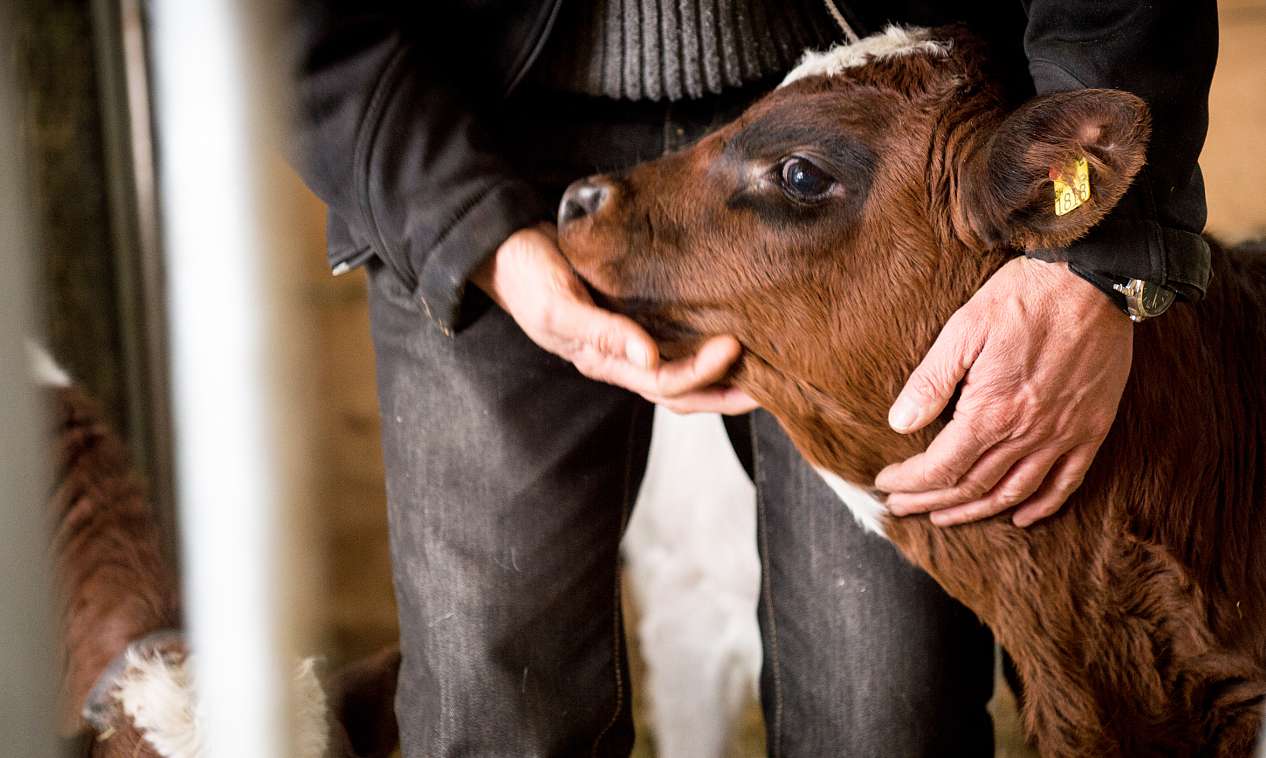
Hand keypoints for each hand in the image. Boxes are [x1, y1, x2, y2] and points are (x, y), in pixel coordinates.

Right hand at [471, 224, 757, 414]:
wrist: (505, 248)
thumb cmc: (527, 276)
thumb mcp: (558, 304)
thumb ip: (601, 332)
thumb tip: (648, 358)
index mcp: (603, 362)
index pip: (664, 382)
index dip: (702, 372)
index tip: (734, 345)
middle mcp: (621, 359)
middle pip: (682, 390)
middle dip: (726, 392)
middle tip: (774, 382)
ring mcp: (627, 341)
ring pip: (682, 371)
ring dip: (721, 376)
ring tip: (764, 370)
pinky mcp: (633, 316)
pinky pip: (675, 342)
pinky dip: (703, 346)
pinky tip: (731, 334)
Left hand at [874, 257, 1131, 526]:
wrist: (1093, 280)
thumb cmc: (1022, 298)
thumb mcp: (962, 331)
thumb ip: (930, 382)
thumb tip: (899, 424)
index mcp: (992, 412)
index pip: (941, 467)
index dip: (910, 481)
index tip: (886, 483)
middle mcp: (1028, 433)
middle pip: (971, 485)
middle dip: (930, 500)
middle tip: (902, 506)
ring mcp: (1063, 435)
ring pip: (1013, 493)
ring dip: (975, 511)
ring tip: (943, 516)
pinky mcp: (1091, 430)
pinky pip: (1066, 483)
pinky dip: (1041, 506)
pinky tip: (1019, 516)